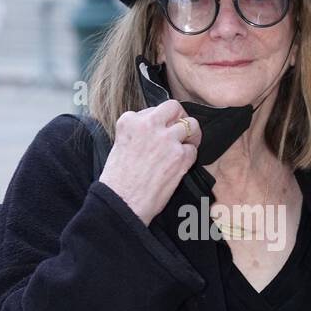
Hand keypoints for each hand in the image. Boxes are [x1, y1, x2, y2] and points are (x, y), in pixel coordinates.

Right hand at [97, 101, 201, 224]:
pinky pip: (193, 149)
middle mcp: (148, 125)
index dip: (158, 122)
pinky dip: (190, 157)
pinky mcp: (179, 156)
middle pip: (175, 108)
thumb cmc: (117, 181)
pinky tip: (180, 165)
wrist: (121, 203)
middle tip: (180, 130)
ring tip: (186, 146)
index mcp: (129, 121)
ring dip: (190, 136)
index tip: (158, 133)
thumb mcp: (119, 146)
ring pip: (191, 125)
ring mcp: (166, 139)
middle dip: (180, 117)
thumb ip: (136, 134)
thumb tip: (153, 133)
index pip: (152, 110)